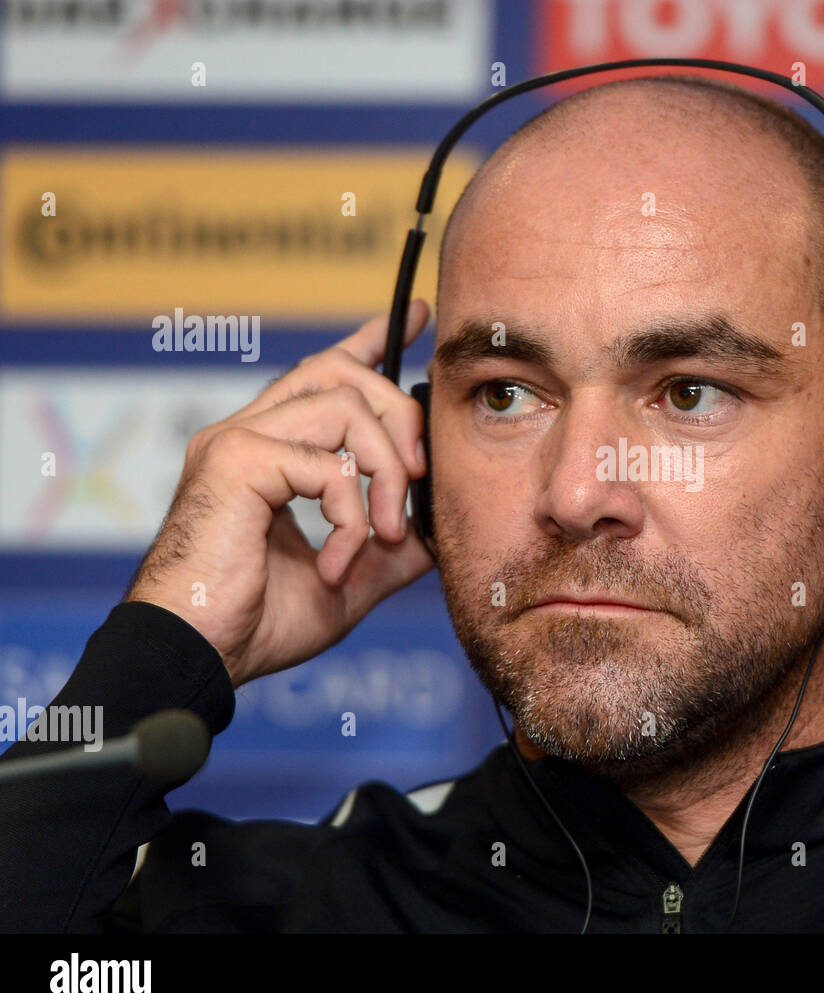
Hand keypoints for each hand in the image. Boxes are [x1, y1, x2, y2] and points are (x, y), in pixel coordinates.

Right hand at [126, 303, 435, 686]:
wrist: (199, 658)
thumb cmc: (257, 623)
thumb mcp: (349, 577)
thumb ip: (389, 544)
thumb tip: (438, 527)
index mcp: (269, 451)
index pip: (324, 374)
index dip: (372, 341)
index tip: (415, 318)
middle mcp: (247, 433)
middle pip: (340, 371)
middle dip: (398, 416)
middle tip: (419, 477)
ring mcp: (236, 441)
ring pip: (343, 405)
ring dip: (385, 471)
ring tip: (385, 533)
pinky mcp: (234, 462)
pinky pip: (326, 463)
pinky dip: (351, 512)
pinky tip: (339, 559)